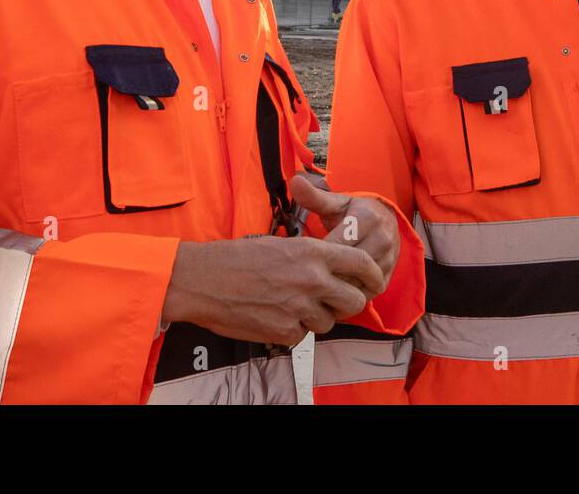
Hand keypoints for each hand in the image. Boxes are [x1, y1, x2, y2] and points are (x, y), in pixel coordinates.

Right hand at [161, 235, 384, 346]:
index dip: (374, 274)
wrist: (203, 280)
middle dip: (348, 303)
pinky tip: (274, 316)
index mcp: (313, 251)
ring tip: (291, 305)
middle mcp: (312, 279)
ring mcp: (300, 307)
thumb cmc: (236, 258)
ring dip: (316, 317)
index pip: (362, 263)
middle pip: (355, 301)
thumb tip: (334, 269)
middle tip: (334, 301)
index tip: (375, 281)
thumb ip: (312, 257)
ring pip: (329, 322)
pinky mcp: (285, 332)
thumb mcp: (281, 244)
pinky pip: (303, 335)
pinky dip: (293, 330)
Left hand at [290, 174, 399, 288]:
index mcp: (368, 218)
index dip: (318, 252)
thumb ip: (315, 196)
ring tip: (317, 283)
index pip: (337, 243)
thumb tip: (295, 180)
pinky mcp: (387, 277)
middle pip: (347, 264)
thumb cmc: (353, 213)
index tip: (302, 256)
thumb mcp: (336, 203)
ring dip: (336, 285)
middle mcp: (383, 238)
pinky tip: (332, 290)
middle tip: (306, 273)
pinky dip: (347, 294)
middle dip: (327, 270)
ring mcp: (389, 259)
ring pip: (356, 281)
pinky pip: (364, 292)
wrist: (384, 223)